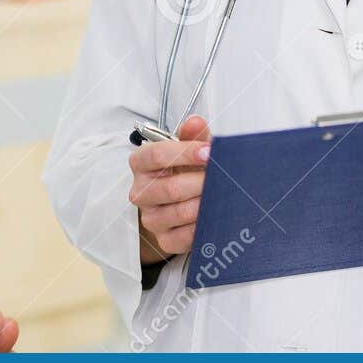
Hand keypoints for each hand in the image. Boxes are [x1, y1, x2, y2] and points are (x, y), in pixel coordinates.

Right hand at [129, 114, 211, 262]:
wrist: (182, 200)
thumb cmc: (184, 169)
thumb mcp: (189, 148)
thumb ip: (192, 135)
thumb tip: (195, 122)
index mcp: (141, 163)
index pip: (156, 155)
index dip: (185, 153)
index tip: (209, 152)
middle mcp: (140, 191)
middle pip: (169, 188)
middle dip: (200, 183)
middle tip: (222, 178)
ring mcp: (150, 217)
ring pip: (178, 213)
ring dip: (204, 205)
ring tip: (222, 196)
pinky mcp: (163, 239)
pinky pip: (183, 237)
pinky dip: (202, 227)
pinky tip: (214, 217)